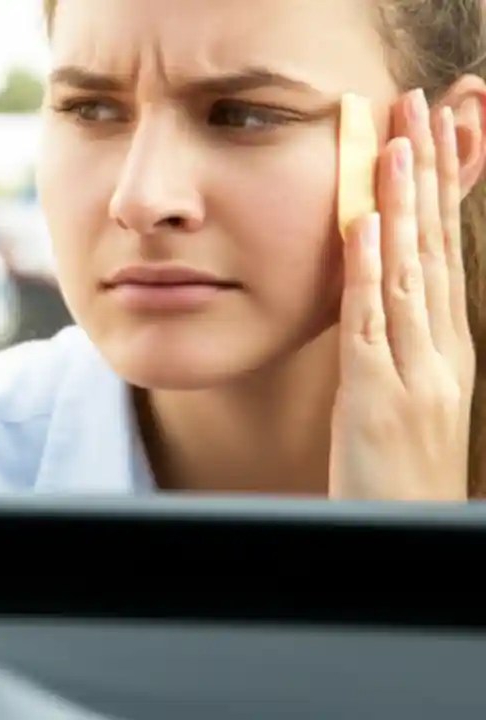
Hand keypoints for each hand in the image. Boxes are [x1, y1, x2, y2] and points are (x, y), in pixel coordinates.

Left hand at [330, 89, 475, 500]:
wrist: (400, 540)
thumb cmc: (392, 475)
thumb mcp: (398, 402)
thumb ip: (389, 349)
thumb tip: (372, 294)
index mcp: (443, 350)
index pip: (441, 253)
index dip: (436, 191)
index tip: (427, 134)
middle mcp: (438, 352)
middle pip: (433, 247)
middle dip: (426, 174)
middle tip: (418, 105)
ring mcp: (414, 372)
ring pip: (409, 271)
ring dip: (402, 202)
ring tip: (394, 141)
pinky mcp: (380, 398)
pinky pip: (373, 321)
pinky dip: (371, 268)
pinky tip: (367, 223)